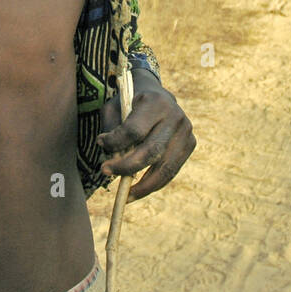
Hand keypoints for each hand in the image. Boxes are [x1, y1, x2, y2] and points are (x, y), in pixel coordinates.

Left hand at [97, 69, 194, 200]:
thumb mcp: (115, 106)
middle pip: (151, 151)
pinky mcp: (190, 144)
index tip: (100, 143)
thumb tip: (111, 157)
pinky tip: (139, 190)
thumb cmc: (131, 102)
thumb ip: (111, 128)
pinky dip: (155, 183)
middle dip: (127, 167)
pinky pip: (171, 170)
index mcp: (156, 102)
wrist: (159, 94)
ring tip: (126, 196)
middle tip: (105, 172)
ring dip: (144, 186)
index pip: (134, 130)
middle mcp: (175, 117)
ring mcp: (186, 131)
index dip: (115, 142)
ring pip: (165, 167)